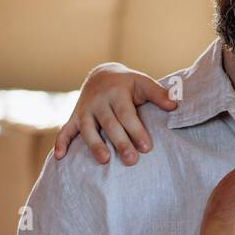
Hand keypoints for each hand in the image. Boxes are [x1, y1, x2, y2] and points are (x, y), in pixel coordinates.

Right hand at [54, 63, 178, 165]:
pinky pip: (65, 130)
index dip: (136, 130)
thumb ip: (158, 94)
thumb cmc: (127, 84)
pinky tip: (60, 157)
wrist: (102, 74)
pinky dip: (61, 143)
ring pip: (88, 130)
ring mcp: (85, 110)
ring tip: (105, 160)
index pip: (127, 114)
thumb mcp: (143, 83)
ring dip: (95, 145)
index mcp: (117, 93)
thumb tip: (175, 105)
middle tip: (131, 160)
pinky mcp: (75, 118)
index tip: (147, 147)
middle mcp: (98, 102)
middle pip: (109, 124)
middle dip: (120, 142)